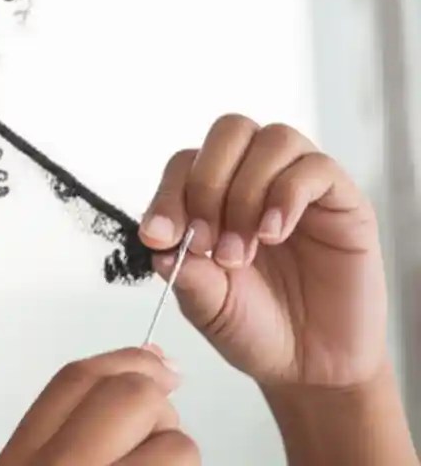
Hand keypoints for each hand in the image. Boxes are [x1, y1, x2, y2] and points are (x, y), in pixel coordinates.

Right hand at [0, 347, 197, 465]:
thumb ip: (71, 430)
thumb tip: (149, 363)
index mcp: (21, 457)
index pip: (74, 380)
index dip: (126, 359)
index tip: (155, 361)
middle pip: (130, 396)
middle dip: (158, 404)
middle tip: (161, 430)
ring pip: (175, 440)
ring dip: (176, 453)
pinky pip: (183, 464)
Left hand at [138, 115, 386, 387]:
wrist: (310, 368)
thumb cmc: (255, 328)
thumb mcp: (205, 303)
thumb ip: (184, 270)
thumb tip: (156, 240)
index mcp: (215, 196)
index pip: (186, 163)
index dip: (168, 194)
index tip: (159, 237)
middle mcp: (257, 179)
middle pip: (229, 131)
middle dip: (207, 184)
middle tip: (206, 242)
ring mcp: (301, 186)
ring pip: (272, 139)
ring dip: (246, 193)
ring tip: (241, 251)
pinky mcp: (343, 201)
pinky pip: (315, 168)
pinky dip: (286, 196)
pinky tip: (272, 235)